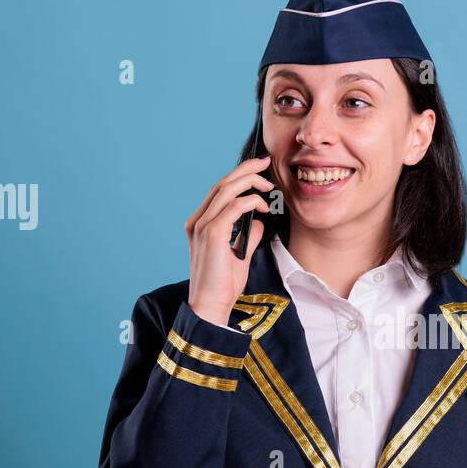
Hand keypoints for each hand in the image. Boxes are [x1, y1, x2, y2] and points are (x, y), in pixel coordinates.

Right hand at [186, 154, 273, 324]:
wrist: (211, 305)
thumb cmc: (223, 284)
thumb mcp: (239, 255)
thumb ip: (246, 235)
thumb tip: (257, 221)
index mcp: (200, 224)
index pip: (219, 191)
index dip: (239, 176)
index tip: (259, 169)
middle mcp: (198, 221)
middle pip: (222, 183)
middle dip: (246, 169)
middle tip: (266, 162)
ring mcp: (202, 226)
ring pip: (226, 190)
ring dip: (250, 182)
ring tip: (269, 184)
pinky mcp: (212, 234)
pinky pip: (233, 207)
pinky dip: (250, 201)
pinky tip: (264, 207)